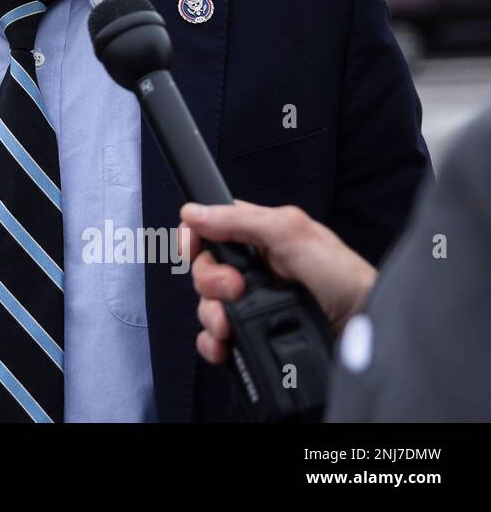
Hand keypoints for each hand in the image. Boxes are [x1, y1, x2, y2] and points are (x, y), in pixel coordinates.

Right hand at [180, 200, 376, 364]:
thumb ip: (240, 219)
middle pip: (203, 271)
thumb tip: (192, 213)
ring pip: (206, 306)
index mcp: (257, 237)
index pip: (208, 229)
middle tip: (237, 288)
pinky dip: (213, 343)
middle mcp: (251, 269)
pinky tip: (224, 344)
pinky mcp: (252, 335)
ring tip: (231, 323)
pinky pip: (215, 338)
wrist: (364, 329)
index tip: (192, 249)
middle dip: (210, 282)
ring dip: (211, 315)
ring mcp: (251, 304)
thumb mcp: (292, 233)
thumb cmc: (341, 275)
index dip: (194, 238)